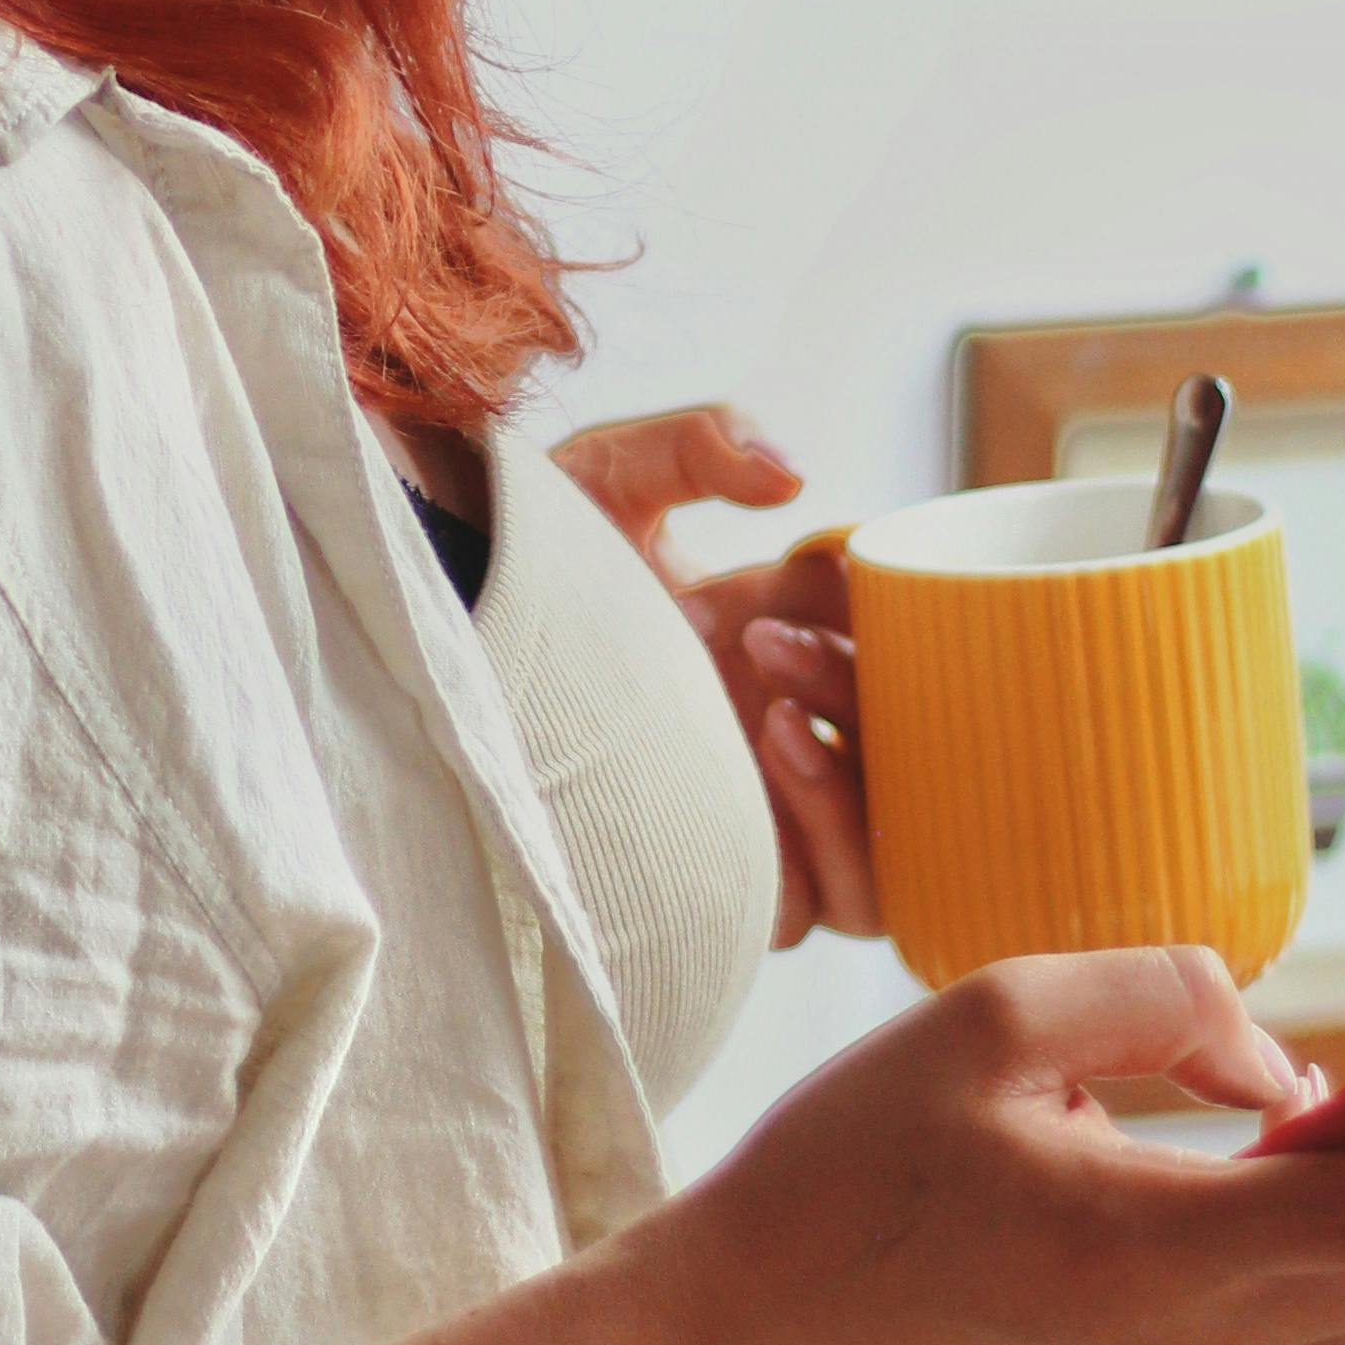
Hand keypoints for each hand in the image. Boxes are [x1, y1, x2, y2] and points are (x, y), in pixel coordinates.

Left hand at [548, 403, 876, 945]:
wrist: (439, 619)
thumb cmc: (523, 562)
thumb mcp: (615, 474)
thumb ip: (702, 443)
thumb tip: (789, 477)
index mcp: (782, 651)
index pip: (893, 660)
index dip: (882, 621)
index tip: (818, 568)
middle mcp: (785, 742)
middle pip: (905, 759)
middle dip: (863, 695)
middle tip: (772, 645)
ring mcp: (766, 822)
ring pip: (885, 843)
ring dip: (854, 778)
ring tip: (773, 707)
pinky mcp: (729, 885)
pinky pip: (833, 901)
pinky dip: (828, 837)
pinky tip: (757, 750)